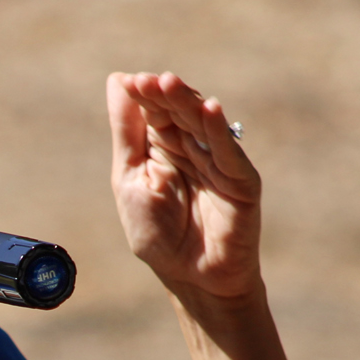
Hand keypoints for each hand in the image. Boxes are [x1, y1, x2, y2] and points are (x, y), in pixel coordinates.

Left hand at [108, 71, 261, 302]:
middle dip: (164, 95)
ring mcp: (220, 162)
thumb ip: (127, 133)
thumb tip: (118, 80)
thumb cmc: (159, 234)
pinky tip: (209, 109)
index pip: (155, 111)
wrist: (189, 279)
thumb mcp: (131, 179)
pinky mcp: (242, 181)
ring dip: (187, 103)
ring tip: (169, 84)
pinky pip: (230, 152)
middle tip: (148, 80)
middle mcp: (194, 147)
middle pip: (179, 112)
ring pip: (204, 125)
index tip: (130, 81)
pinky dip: (219, 131)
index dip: (144, 96)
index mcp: (165, 146)